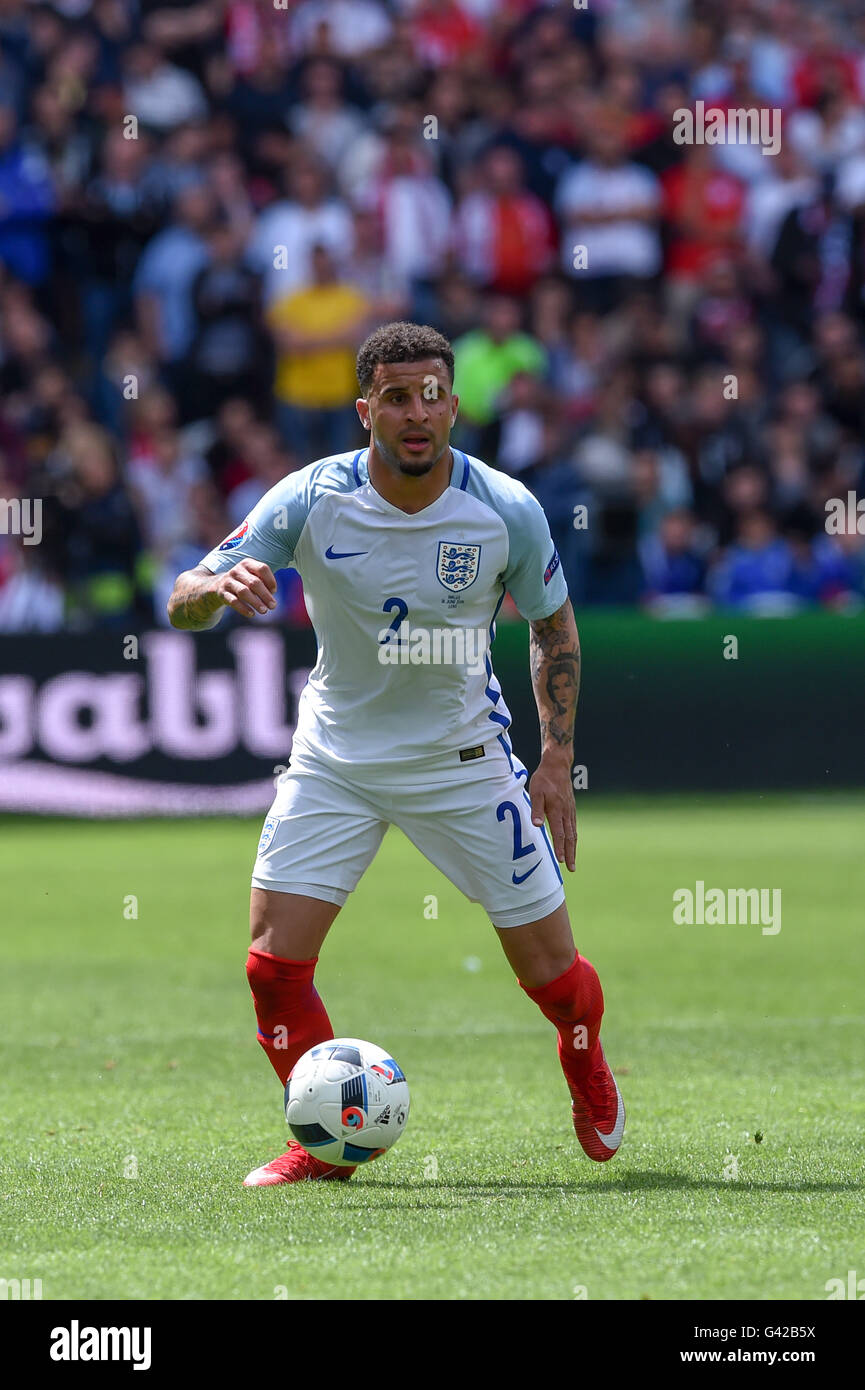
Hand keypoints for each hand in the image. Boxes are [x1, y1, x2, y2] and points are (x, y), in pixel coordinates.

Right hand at [214, 559, 277, 617]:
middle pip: (254, 582)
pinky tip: (252, 614)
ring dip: (255, 602)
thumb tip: (271, 596)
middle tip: (273, 606)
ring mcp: (228, 581)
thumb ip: (263, 583)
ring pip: (243, 592)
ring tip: (264, 611)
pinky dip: (243, 608)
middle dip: (265, 595)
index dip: (270, 580)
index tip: (274, 591)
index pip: (262, 568)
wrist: (217, 586)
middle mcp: (237, 570)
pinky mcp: (221, 592)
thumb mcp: (252, 577)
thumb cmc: (243, 582)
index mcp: (247, 563)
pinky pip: (233, 601)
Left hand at [528, 750, 576, 871]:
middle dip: (570, 854)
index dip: (560, 847)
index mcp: (557, 810)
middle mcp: (566, 812)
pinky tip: (572, 843)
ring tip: (572, 861)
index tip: (561, 860)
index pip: (560, 833)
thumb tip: (537, 825)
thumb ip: (536, 809)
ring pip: (573, 833)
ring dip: (573, 848)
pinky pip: (574, 826)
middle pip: (570, 837)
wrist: (558, 765)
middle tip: (571, 868)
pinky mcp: (571, 808)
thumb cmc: (544, 779)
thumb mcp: (536, 792)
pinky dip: (573, 838)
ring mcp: (570, 810)